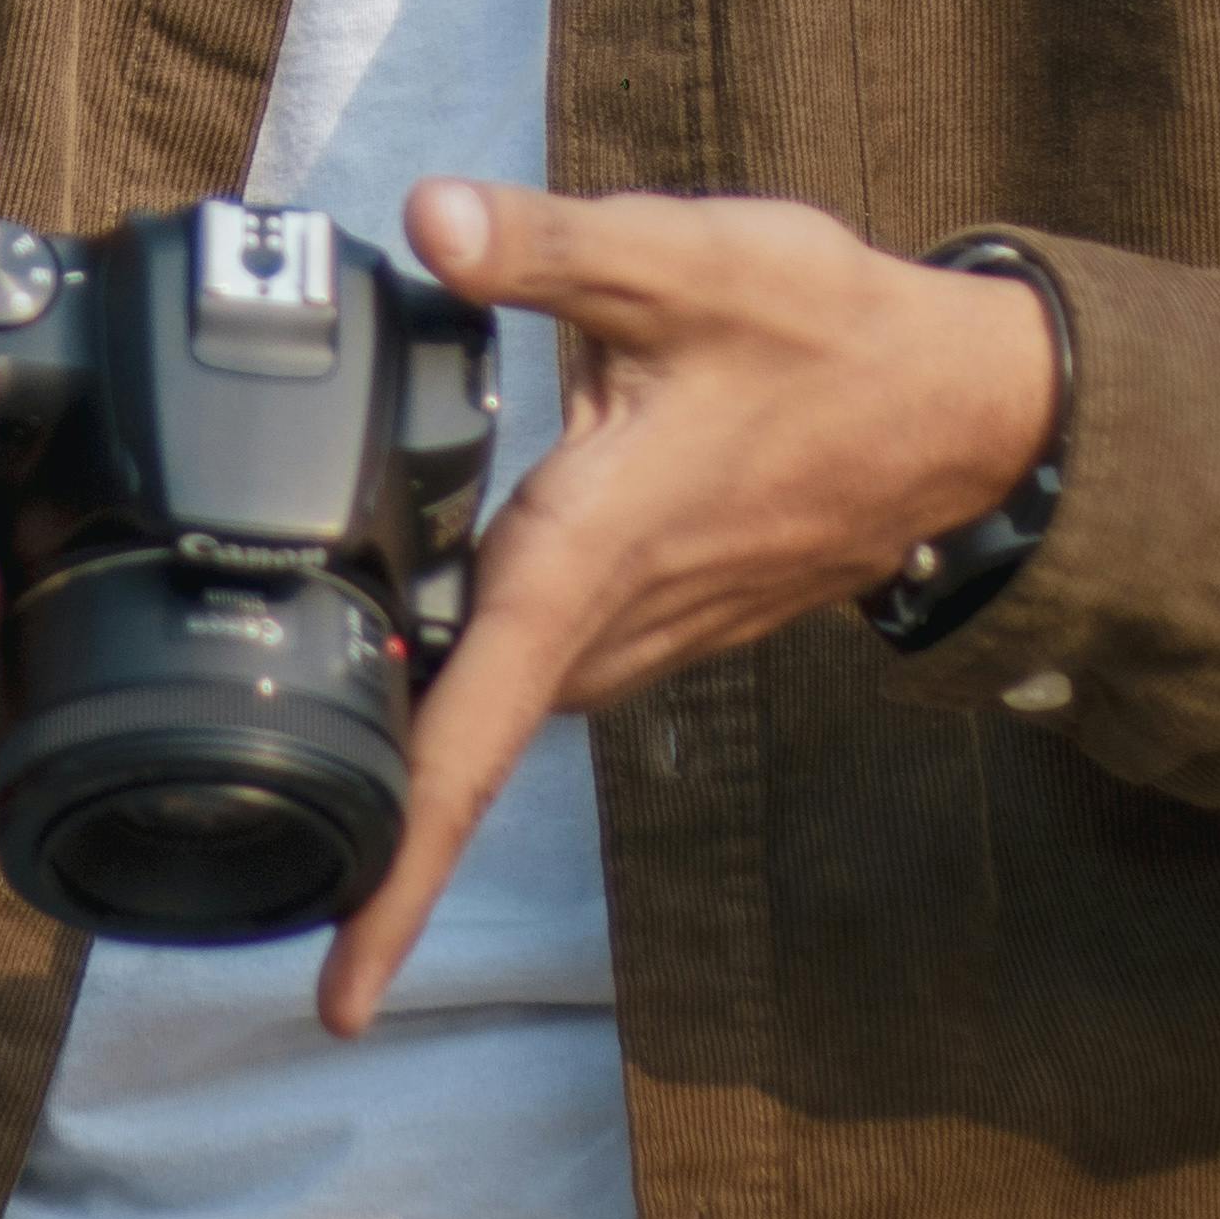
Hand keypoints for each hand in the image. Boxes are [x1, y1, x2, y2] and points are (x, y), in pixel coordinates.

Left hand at [314, 189, 1056, 1034]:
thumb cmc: (827, 336)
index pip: (465, 755)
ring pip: (504, 708)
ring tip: (298, 781)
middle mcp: (606, 629)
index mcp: (580, 564)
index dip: (396, 882)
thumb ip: (544, 245)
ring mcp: (643, 634)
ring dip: (417, 751)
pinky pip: (546, 669)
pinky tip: (413, 645)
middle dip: (368, 829)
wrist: (967, 405)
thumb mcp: (679, 262)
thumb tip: (430, 219)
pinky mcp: (664, 612)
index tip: (341, 999)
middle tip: (252, 872)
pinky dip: (477, 679)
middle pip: (460, 757)